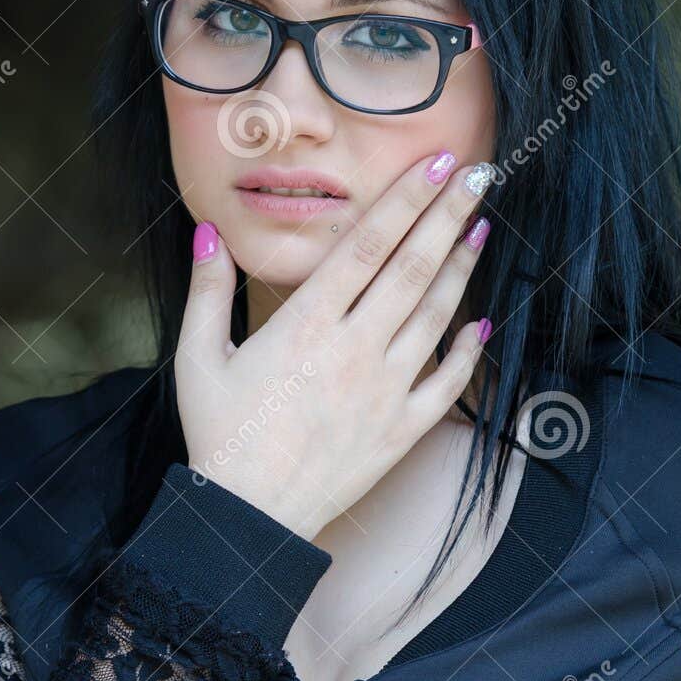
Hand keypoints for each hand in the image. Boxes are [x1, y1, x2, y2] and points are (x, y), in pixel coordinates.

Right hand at [174, 151, 491, 540]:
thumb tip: (208, 232)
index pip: (366, 246)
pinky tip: (481, 323)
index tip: (434, 164)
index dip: (405, 200)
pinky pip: (446, 385)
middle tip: (478, 174)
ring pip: (435, 317)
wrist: (248, 516)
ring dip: (462, 268)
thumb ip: (208, 291)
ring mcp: (383, 391)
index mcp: (305, 325)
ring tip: (481, 227)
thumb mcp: (198, 359)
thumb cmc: (220, 435)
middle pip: (411, 268)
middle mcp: (354, 350)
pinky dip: (467, 352)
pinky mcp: (400, 431)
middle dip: (448, 215)